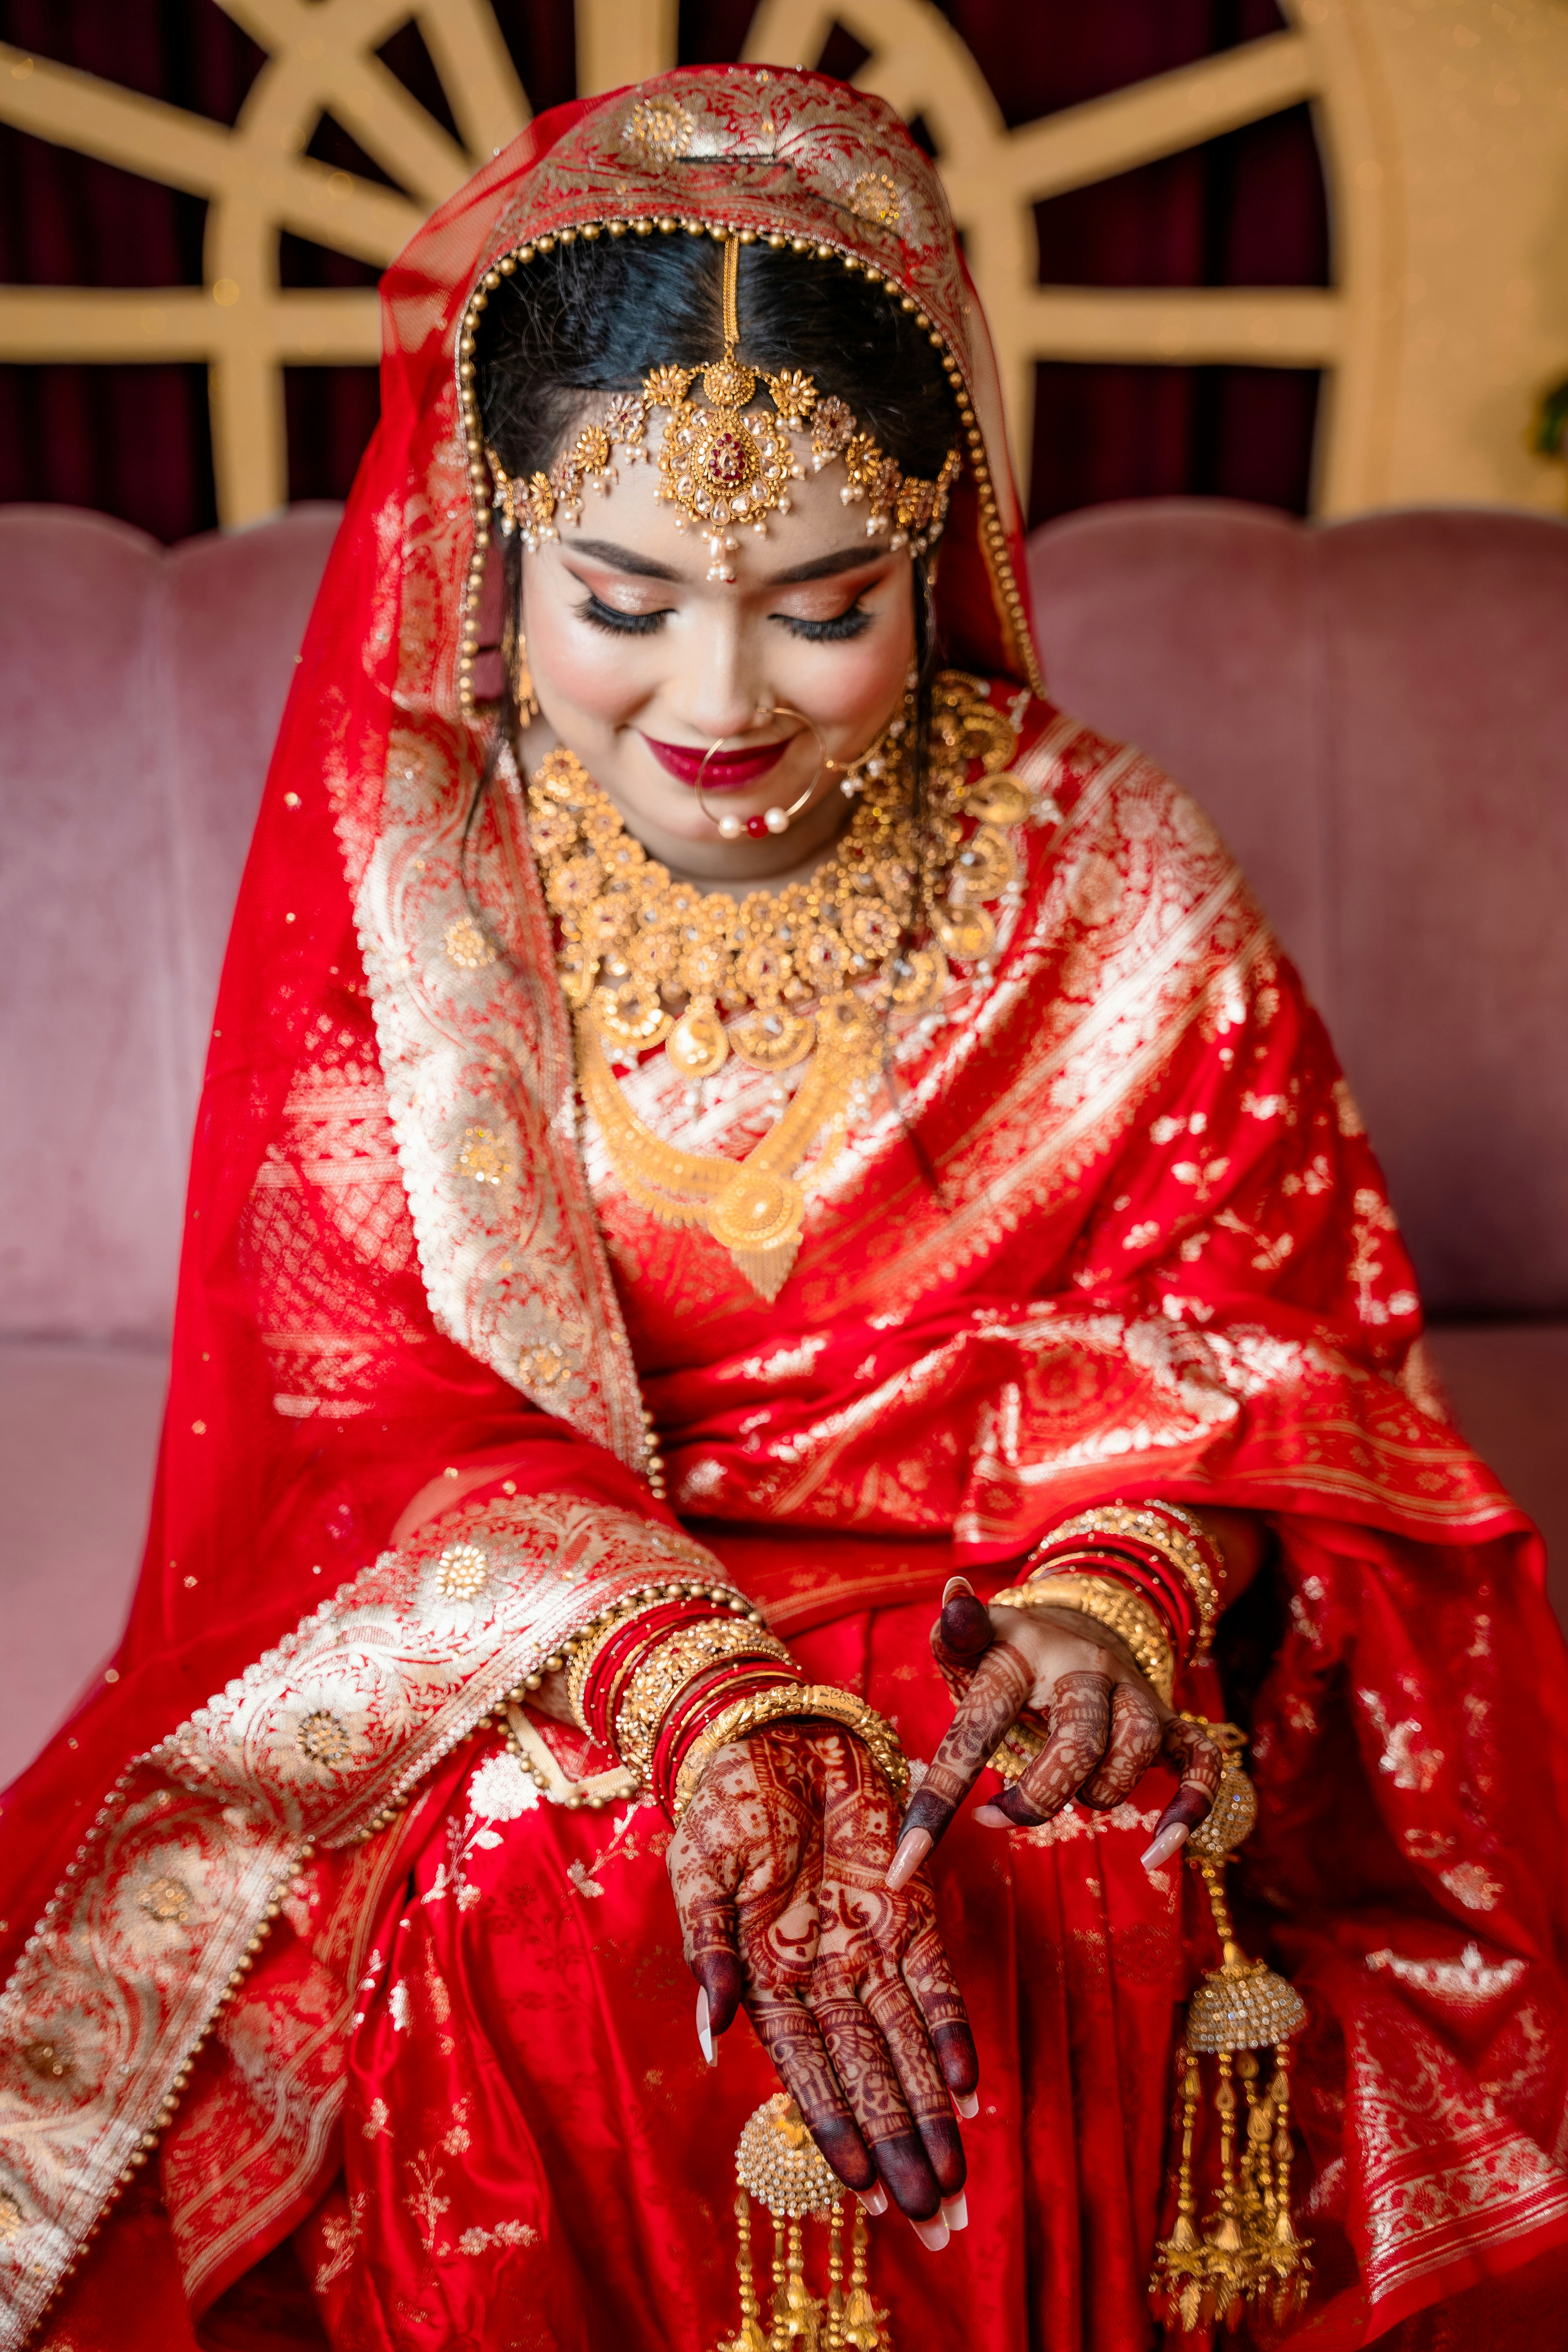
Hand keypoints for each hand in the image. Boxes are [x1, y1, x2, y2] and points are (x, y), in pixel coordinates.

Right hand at [668, 1718, 977, 2246]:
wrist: (774, 1735)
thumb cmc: (724, 1805)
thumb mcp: (698, 1873)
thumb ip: (706, 1950)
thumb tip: (712, 2031)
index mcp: (767, 1981)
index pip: (809, 2072)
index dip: (837, 2127)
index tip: (862, 2186)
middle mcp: (824, 1978)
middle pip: (867, 2076)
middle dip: (898, 2145)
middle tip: (930, 2214)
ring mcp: (868, 1948)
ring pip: (906, 2046)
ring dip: (933, 2110)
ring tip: (956, 2178)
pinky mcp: (907, 1909)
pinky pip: (936, 1981)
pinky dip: (952, 2031)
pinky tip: (971, 2084)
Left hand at [885, 1579, 1220, 1891]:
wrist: (1079, 1622)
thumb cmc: (1006, 1654)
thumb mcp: (971, 1644)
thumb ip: (954, 1634)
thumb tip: (953, 1594)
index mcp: (1024, 1652)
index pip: (978, 1726)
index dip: (939, 1798)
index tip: (902, 1867)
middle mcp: (1087, 1667)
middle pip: (1077, 1743)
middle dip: (1035, 1799)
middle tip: (995, 1815)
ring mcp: (1133, 1693)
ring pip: (1135, 1751)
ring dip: (1099, 1794)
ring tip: (1062, 1795)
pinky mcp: (1169, 1720)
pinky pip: (1199, 1763)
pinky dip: (1187, 1811)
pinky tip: (1157, 1855)